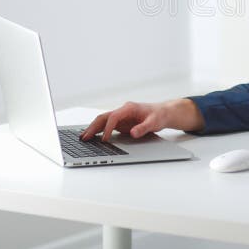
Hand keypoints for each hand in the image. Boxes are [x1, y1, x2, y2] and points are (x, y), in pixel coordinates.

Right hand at [80, 99, 203, 141]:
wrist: (164, 113)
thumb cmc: (159, 115)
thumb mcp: (154, 122)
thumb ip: (143, 127)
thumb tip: (133, 133)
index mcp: (129, 108)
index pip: (113, 117)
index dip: (107, 128)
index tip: (104, 139)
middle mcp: (123, 111)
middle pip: (104, 117)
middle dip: (93, 127)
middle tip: (84, 138)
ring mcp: (121, 116)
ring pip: (103, 121)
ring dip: (93, 129)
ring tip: (84, 138)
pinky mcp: (121, 122)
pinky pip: (107, 126)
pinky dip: (98, 131)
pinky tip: (93, 137)